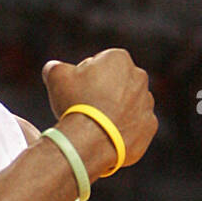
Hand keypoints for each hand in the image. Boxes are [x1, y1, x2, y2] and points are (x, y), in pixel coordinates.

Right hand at [42, 49, 157, 170]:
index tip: (76, 92)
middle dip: (104, 93)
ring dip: (116, 112)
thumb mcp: (56, 77)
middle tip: (85, 109)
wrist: (90, 141)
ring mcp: (146, 103)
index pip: (100, 64)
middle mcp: (139, 77)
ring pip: (128, 105)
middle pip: (117, 84)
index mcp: (119, 59)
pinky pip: (135, 127)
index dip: (85, 77)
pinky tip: (108, 138)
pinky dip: (124, 132)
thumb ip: (55, 67)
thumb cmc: (74, 104)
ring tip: (97, 126)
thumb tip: (52, 67)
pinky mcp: (149, 127)